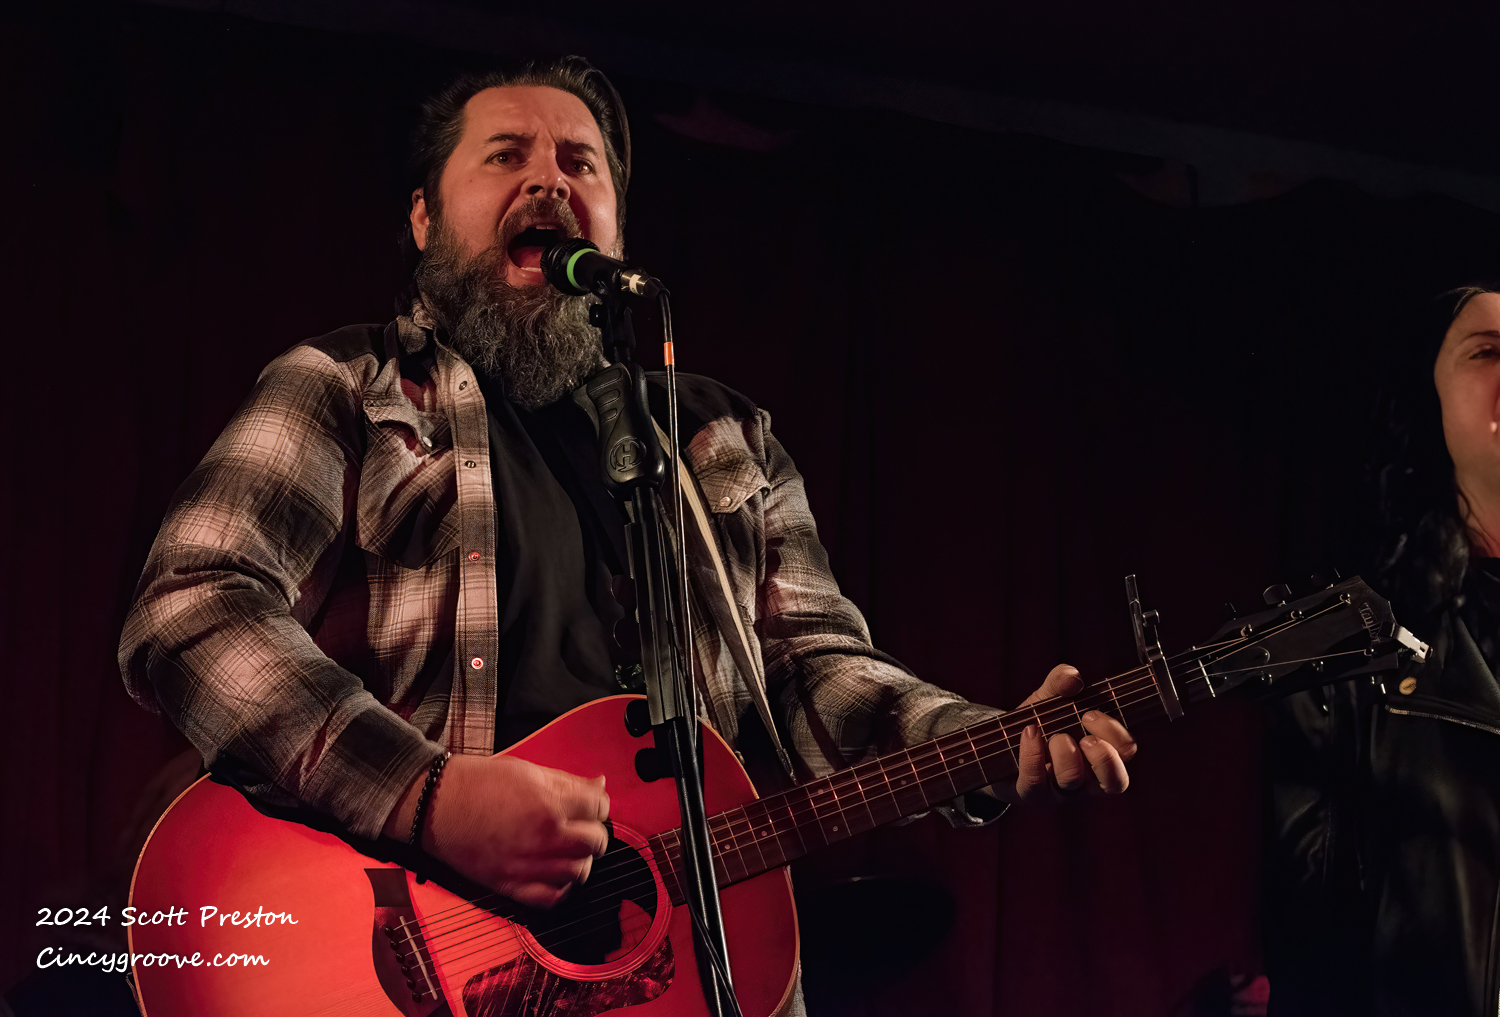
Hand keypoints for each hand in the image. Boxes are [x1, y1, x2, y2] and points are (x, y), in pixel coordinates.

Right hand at [384, 753, 609, 907]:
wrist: (435, 804)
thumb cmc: (477, 782)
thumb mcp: (528, 770)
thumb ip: (569, 781)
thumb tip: (599, 784)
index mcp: (550, 803)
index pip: (600, 807)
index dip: (597, 803)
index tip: (589, 804)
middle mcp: (545, 836)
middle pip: (596, 841)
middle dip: (592, 831)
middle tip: (580, 825)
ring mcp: (529, 864)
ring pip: (580, 871)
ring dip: (579, 859)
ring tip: (567, 849)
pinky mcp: (511, 885)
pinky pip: (552, 898)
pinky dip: (560, 887)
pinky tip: (555, 872)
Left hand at [999, 663, 1136, 804]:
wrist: (999, 744)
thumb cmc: (1038, 723)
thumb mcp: (1050, 697)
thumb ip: (1061, 681)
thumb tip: (1073, 679)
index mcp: (1101, 753)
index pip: (1126, 751)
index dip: (1115, 733)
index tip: (1090, 713)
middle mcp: (1088, 778)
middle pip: (1115, 781)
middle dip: (1102, 754)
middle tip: (1082, 731)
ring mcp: (1060, 791)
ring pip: (1073, 781)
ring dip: (1064, 752)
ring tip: (1054, 736)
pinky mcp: (1031, 794)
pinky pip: (1036, 783)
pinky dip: (1033, 754)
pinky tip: (1029, 732)